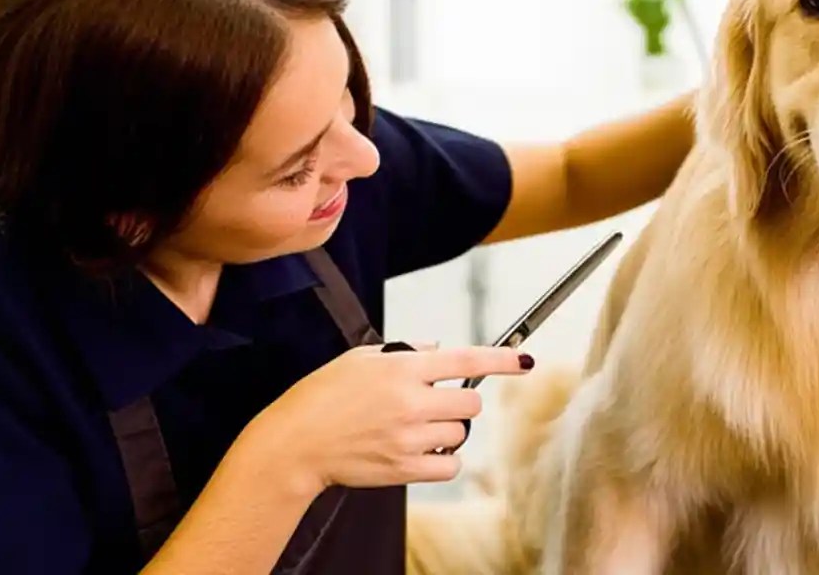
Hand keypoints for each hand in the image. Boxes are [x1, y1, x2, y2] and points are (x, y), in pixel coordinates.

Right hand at [241, 344, 533, 498]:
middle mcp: (411, 402)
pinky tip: (420, 452)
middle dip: (458, 404)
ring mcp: (410, 437)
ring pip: (460, 434)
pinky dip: (442, 460)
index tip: (524, 360)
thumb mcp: (360, 358)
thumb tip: (438, 350)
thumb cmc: (322, 396)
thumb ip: (405, 351)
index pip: (465, 361)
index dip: (501, 360)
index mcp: (402, 369)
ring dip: (447, 431)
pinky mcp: (404, 468)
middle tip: (430, 405)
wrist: (294, 444)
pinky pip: (450, 465)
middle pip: (470, 404)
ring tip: (412, 429)